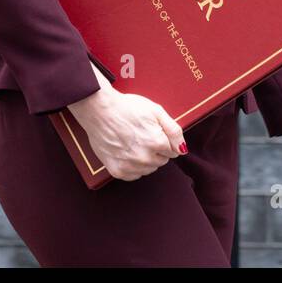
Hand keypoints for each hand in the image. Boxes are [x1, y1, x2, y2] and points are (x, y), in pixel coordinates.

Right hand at [67, 64, 184, 181]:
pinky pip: (133, 175)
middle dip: (156, 150)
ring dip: (145, 159)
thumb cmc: (127, 107)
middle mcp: (145, 158)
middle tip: (142, 135)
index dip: (163, 140)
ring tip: (133, 142)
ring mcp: (130, 166)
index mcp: (157, 143)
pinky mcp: (117, 171)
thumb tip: (183, 149)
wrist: (98, 110)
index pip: (172, 151)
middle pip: (161, 161)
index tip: (152, 131)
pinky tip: (126, 152)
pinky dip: (132, 166)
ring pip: (148, 169)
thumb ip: (174, 131)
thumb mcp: (156, 110)